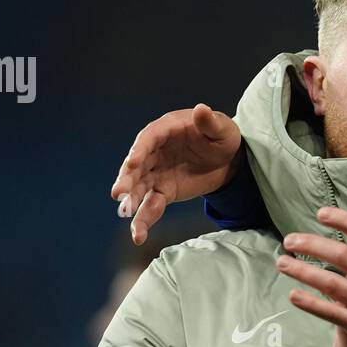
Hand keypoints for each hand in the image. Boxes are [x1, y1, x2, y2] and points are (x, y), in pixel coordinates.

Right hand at [111, 104, 242, 244]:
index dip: (139, 150)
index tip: (132, 163)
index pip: (148, 138)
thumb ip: (211, 122)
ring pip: (138, 187)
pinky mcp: (163, 191)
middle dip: (127, 179)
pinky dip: (144, 219)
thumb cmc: (222, 137)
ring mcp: (156, 173)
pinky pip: (150, 206)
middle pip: (136, 165)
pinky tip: (138, 236)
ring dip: (131, 200)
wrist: (227, 161)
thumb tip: (202, 110)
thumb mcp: (222, 129)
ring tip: (125, 213)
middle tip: (119, 193)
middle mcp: (155, 151)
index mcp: (166, 129)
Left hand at [276, 188, 346, 346]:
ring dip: (304, 272)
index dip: (344, 222)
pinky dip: (312, 304)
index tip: (321, 214)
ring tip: (282, 263)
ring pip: (332, 285)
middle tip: (289, 240)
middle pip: (344, 257)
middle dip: (313, 246)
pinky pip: (331, 314)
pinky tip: (293, 294)